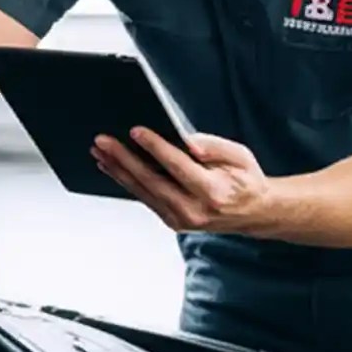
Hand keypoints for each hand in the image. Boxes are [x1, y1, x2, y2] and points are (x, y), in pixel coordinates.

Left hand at [91, 127, 271, 233]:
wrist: (253, 213)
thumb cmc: (246, 180)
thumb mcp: (241, 157)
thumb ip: (215, 147)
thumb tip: (187, 141)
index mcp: (213, 192)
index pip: (178, 166)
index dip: (155, 147)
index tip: (136, 131)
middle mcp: (194, 210)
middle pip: (151, 181)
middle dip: (123, 158)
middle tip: (103, 141)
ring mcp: (180, 219)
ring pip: (142, 191)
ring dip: (117, 169)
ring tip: (99, 151)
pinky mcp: (171, 221)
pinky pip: (143, 197)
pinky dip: (125, 181)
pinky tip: (110, 166)